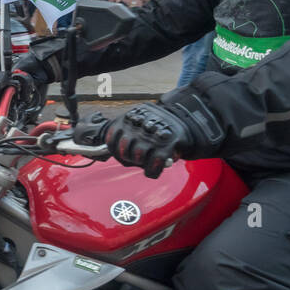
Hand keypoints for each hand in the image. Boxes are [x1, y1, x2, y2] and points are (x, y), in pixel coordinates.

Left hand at [100, 100, 221, 177]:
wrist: (185, 119)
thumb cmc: (156, 126)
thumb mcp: (136, 123)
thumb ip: (122, 135)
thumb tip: (104, 152)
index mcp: (128, 118)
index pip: (111, 139)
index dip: (114, 150)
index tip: (119, 154)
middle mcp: (138, 125)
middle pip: (123, 149)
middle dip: (128, 158)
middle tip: (136, 158)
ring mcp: (152, 135)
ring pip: (137, 156)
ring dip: (141, 163)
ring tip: (146, 161)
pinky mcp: (166, 145)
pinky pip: (153, 164)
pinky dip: (152, 171)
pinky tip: (153, 170)